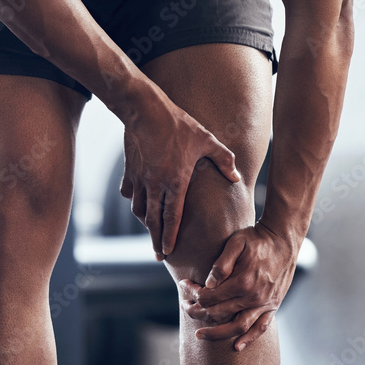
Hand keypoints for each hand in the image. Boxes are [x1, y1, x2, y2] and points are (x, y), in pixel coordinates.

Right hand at [119, 92, 239, 258]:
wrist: (144, 109)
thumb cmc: (178, 124)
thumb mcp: (207, 140)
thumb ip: (223, 160)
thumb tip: (236, 177)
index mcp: (176, 181)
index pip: (172, 217)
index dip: (170, 236)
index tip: (168, 252)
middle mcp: (155, 184)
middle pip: (153, 220)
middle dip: (155, 240)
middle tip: (158, 255)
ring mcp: (139, 178)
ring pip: (138, 208)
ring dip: (144, 221)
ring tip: (149, 230)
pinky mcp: (129, 170)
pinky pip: (128, 192)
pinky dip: (132, 200)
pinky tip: (136, 202)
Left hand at [178, 221, 297, 350]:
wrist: (284, 240)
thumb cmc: (257, 239)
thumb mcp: (237, 242)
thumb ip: (222, 263)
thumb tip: (208, 283)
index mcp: (242, 282)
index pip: (209, 296)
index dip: (193, 293)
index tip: (183, 285)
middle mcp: (254, 297)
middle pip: (218, 313)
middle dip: (197, 312)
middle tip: (185, 307)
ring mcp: (265, 304)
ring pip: (237, 327)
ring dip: (217, 333)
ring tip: (200, 335)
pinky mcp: (273, 306)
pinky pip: (260, 328)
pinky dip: (249, 339)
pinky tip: (236, 347)